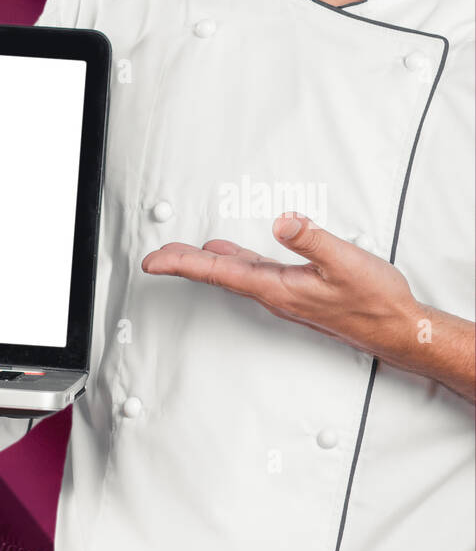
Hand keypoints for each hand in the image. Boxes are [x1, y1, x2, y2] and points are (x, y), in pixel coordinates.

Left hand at [142, 212, 475, 401]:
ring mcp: (283, 292)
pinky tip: (228, 253)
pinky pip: (252, 272)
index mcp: (275, 287)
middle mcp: (273, 292)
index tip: (154, 261)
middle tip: (155, 256)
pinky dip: (233, 260)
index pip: (217, 272)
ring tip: (180, 252)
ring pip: (233, 273)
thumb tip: (283, 222)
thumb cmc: (374, 301)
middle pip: (217, 274)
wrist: (396, 328)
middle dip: (183, 263)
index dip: (182, 264)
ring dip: (204, 262)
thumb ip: (312, 240)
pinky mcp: (294, 289)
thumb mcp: (345, 263)